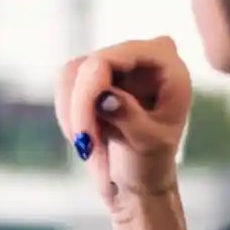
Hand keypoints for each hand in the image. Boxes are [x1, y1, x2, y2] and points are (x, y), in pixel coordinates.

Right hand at [55, 36, 191, 210]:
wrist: (142, 175)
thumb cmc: (153, 160)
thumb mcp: (149, 143)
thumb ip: (129, 117)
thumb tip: (104, 96)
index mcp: (164, 60)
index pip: (110, 59)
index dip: (88, 92)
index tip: (83, 134)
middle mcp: (139, 54)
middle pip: (86, 68)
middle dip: (80, 112)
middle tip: (85, 150)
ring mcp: (115, 63)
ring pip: (69, 79)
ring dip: (73, 118)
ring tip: (91, 150)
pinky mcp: (94, 77)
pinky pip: (65, 89)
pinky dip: (70, 118)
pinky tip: (87, 139)